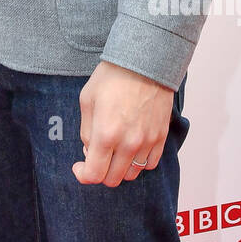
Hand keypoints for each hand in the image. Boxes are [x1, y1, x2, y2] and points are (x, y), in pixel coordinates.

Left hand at [72, 61, 174, 187]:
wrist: (145, 62)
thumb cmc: (112, 77)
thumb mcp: (87, 100)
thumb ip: (86, 131)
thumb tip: (90, 151)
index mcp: (106, 134)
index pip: (94, 174)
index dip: (82, 174)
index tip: (79, 166)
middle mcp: (129, 143)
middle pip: (112, 179)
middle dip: (100, 172)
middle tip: (96, 156)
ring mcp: (148, 141)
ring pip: (132, 174)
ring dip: (119, 168)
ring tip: (114, 150)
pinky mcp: (161, 137)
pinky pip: (149, 164)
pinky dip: (138, 161)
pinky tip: (130, 147)